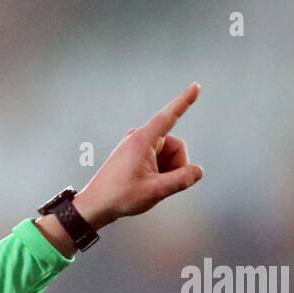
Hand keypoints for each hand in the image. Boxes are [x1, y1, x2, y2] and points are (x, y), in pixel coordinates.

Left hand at [73, 82, 204, 229]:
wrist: (94, 206)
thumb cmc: (120, 197)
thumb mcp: (155, 191)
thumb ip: (181, 180)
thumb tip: (198, 171)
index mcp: (142, 140)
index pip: (169, 116)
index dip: (185, 101)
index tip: (196, 86)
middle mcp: (139, 138)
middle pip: (175, 145)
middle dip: (176, 166)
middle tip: (163, 185)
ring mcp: (135, 145)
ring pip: (168, 154)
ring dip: (168, 170)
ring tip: (151, 186)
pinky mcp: (133, 154)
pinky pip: (157, 158)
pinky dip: (159, 171)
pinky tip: (147, 184)